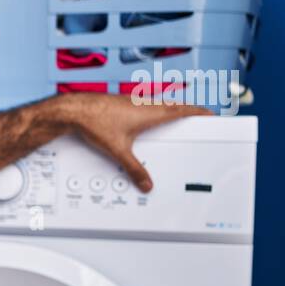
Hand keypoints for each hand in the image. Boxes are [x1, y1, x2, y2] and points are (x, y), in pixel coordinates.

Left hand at [58, 93, 212, 191]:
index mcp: (149, 112)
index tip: (210, 113)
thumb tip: (145, 184)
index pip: (182, 109)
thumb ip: (134, 169)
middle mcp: (143, 104)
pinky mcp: (121, 102)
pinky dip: (154, 109)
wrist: (73, 109)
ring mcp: (132, 101)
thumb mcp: (118, 151)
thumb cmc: (94, 122)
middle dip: (187, 111)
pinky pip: (145, 104)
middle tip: (198, 115)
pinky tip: (147, 117)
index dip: (197, 111)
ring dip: (171, 108)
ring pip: (158, 103)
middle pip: (173, 105)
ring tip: (177, 116)